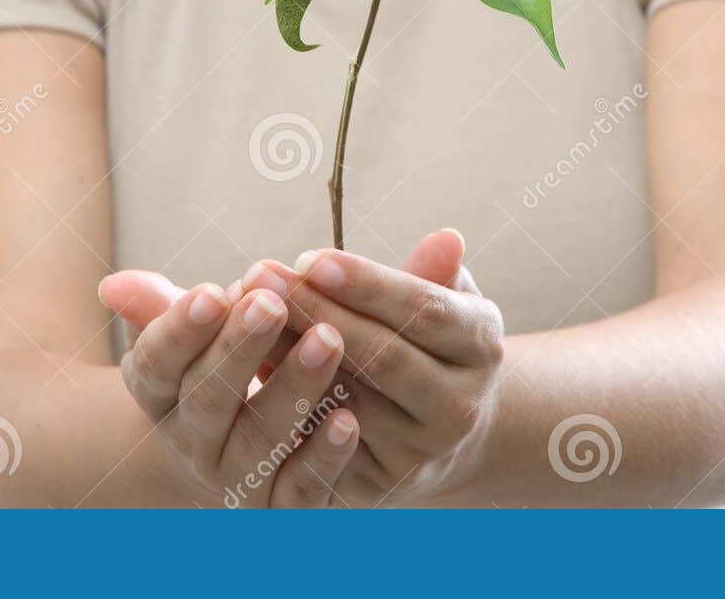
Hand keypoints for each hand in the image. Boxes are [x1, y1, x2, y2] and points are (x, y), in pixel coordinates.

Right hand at [98, 273, 359, 507]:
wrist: (236, 451)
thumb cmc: (219, 367)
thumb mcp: (189, 333)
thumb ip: (159, 306)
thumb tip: (114, 285)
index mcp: (160, 395)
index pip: (157, 364)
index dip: (180, 331)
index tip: (212, 293)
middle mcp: (191, 444)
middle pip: (208, 399)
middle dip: (240, 349)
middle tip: (271, 303)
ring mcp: (236, 481)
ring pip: (259, 440)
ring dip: (294, 389)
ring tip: (327, 339)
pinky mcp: (283, 508)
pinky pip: (300, 490)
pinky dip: (324, 456)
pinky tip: (348, 419)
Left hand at [241, 230, 505, 505]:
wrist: (440, 430)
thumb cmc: (428, 343)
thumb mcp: (442, 301)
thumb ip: (434, 272)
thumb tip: (446, 238)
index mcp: (480, 347)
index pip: (423, 311)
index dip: (367, 284)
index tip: (310, 257)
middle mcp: (458, 406)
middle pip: (383, 357)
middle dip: (316, 311)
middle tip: (260, 275)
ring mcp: (418, 452)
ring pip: (347, 402)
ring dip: (289, 357)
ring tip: (244, 314)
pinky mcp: (375, 487)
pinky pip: (322, 446)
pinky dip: (285, 404)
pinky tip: (249, 367)